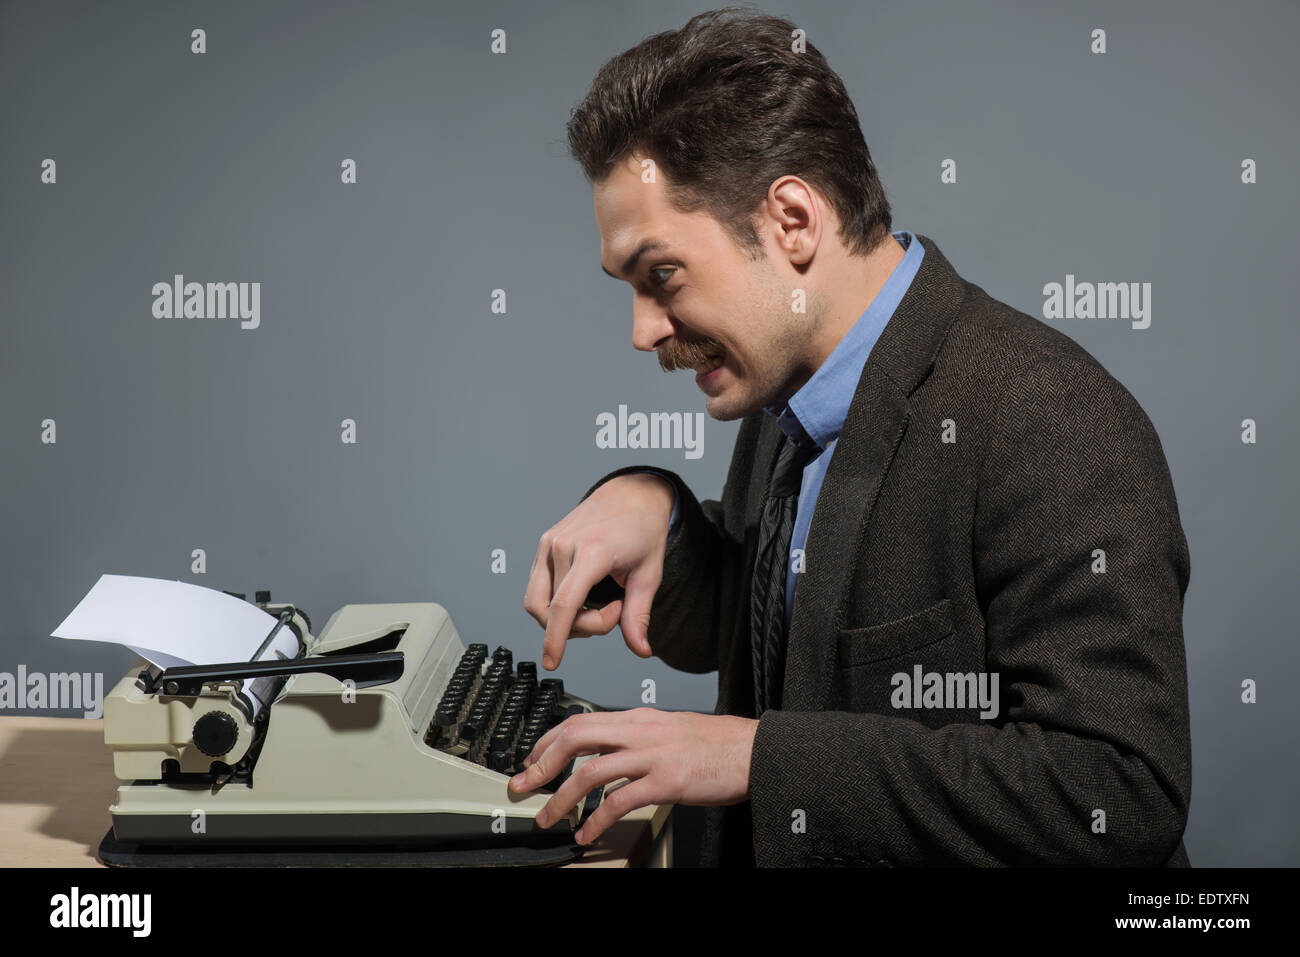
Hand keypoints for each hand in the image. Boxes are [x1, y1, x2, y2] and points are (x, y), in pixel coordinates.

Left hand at [507, 708, 758, 844]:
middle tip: (522, 787)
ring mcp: (652, 755)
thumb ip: (636, 736)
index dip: (547, 741)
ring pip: (591, 772)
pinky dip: (597, 821)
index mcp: (637, 717)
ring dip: (562, 798)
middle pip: (575, 738)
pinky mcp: (666, 781)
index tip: (531, 760)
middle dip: (541, 764)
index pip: (579, 720)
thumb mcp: (667, 729)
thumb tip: (605, 749)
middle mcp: (640, 731)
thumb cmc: (714, 744)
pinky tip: (587, 834)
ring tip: (548, 818)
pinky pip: (620, 801)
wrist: (753, 751)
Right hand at [523, 474, 674, 669]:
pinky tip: (582, 595)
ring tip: (595, 606)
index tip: (552, 660)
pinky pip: (538, 587)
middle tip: (611, 616)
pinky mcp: (544, 543)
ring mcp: (550, 543)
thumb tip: (640, 648)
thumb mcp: (649, 574)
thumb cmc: (642, 530)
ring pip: (538, 602)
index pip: (564, 604)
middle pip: (551, 610)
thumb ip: (639, 615)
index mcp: (592, 551)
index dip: (556, 638)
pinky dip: (556, 602)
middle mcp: (564, 545)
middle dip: (577, 627)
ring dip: (563, 617)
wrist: (631, 495)